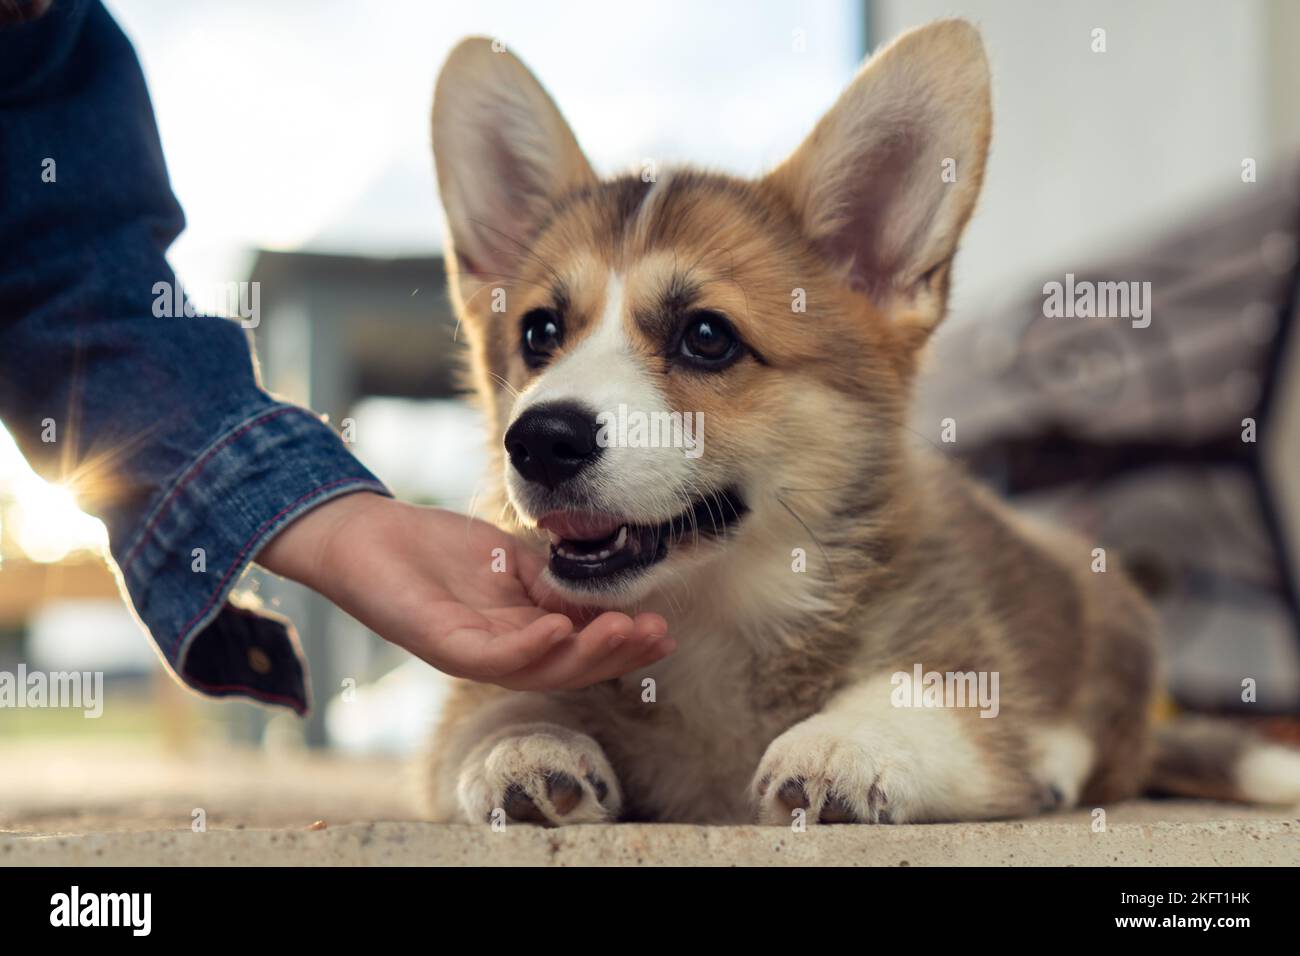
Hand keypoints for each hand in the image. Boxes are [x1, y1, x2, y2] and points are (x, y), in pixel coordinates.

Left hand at [257, 492, 673, 689]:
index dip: (623, 645)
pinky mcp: (442, 644)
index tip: (663, 631)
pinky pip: (493, 656)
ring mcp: (472, 653)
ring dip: (585, 654)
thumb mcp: (510, 561)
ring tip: (624, 630)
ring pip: (539, 670)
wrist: (368, 534)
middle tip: (656, 634)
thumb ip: (552, 581)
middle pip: (568, 669)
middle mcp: (500, 654)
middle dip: (617, 655)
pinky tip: (559, 627)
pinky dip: (529, 645)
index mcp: (520, 634)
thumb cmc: (435, 548)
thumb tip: (599, 595)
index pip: (580, 649)